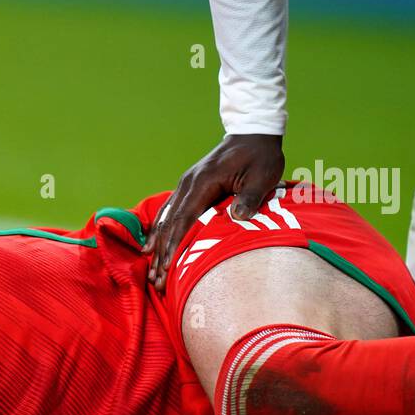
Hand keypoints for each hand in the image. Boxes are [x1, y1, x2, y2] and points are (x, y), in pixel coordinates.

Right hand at [142, 133, 283, 289]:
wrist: (253, 132)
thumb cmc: (260, 156)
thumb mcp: (262, 176)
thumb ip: (250, 197)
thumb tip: (236, 218)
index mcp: (203, 182)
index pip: (183, 219)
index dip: (174, 246)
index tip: (167, 268)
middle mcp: (188, 184)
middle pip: (169, 224)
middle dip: (162, 255)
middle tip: (156, 282)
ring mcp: (185, 185)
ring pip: (165, 219)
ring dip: (158, 246)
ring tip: (152, 271)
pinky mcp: (188, 187)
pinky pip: (169, 212)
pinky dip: (159, 232)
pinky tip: (152, 247)